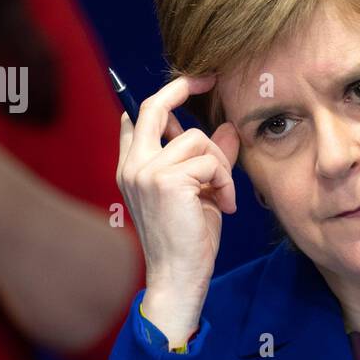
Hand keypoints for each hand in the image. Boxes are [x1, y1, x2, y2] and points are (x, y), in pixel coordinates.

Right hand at [116, 74, 239, 344]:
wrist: (177, 278)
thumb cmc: (187, 241)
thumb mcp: (199, 193)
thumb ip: (208, 160)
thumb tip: (228, 128)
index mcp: (132, 168)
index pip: (138, 119)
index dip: (165, 96)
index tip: (190, 83)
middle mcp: (133, 165)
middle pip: (155, 107)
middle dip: (183, 86)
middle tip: (208, 80)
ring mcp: (146, 171)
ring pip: (196, 138)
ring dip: (221, 165)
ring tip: (223, 196)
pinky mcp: (167, 180)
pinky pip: (210, 161)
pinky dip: (225, 182)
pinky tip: (223, 206)